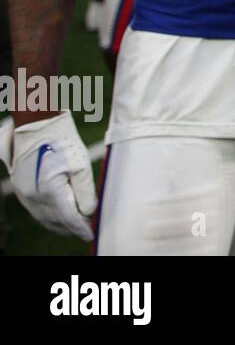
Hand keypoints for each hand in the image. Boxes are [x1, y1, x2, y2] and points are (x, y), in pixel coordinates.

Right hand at [0, 110, 96, 239]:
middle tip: (84, 230)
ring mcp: (24, 191)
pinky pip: (33, 207)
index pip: (68, 218)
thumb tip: (87, 212)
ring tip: (71, 225)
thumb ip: (85, 191)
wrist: (36, 124)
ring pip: (41, 216)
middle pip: (53, 220)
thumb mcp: (81, 164)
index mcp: (50, 191)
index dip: (80, 228)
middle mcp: (33, 195)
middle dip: (69, 228)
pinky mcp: (19, 186)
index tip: (90, 235)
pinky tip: (54, 213)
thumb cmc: (63, 140)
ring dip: (56, 223)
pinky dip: (45, 214)